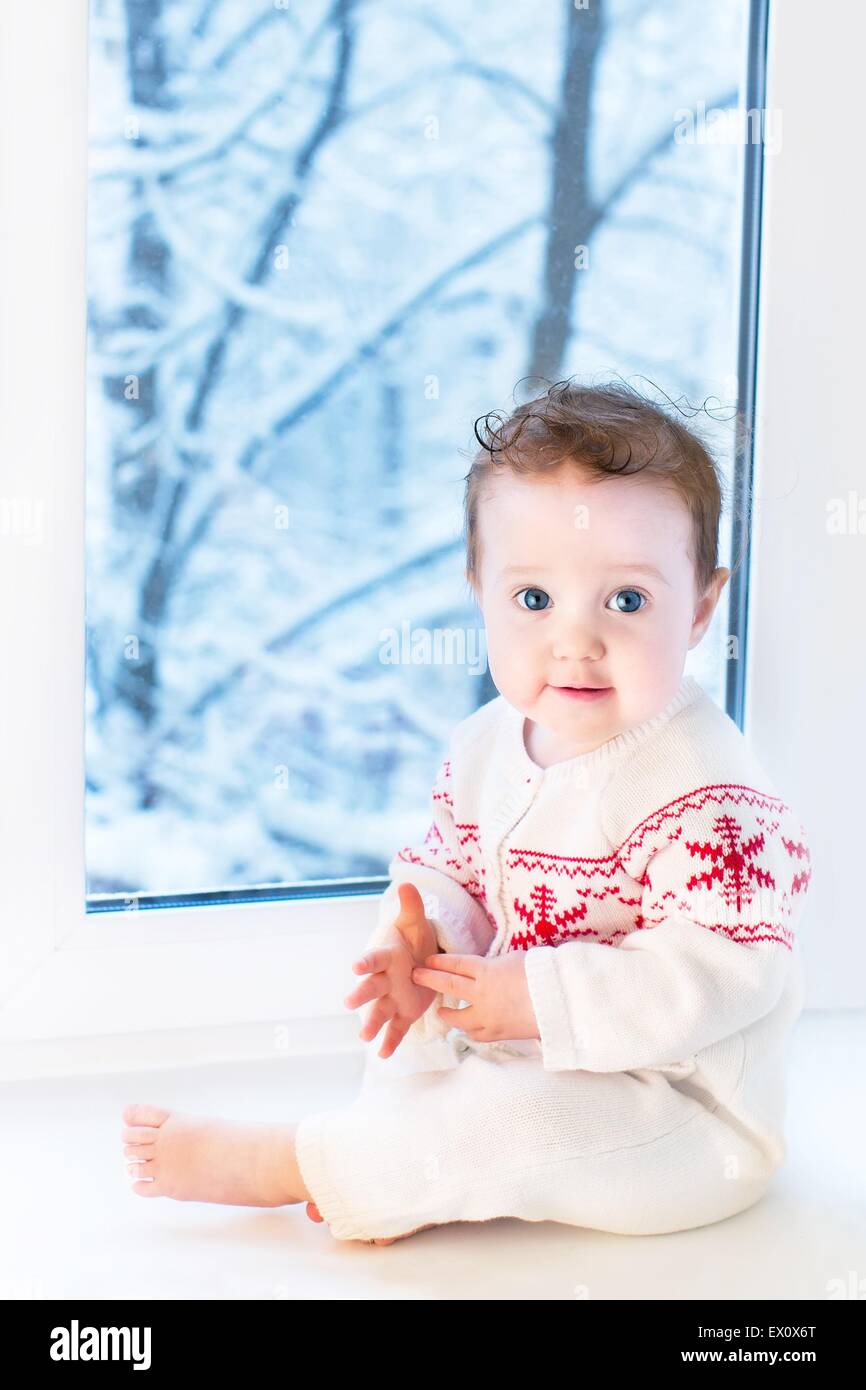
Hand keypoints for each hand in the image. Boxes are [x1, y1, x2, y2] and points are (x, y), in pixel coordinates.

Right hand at [343, 882, 441, 1059]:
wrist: (420, 957)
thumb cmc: (413, 937)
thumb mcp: (415, 921)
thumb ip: (411, 905)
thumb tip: (406, 883)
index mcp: (387, 955)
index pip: (374, 958)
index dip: (366, 961)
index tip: (356, 965)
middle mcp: (385, 979)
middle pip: (371, 987)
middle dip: (361, 995)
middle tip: (348, 1003)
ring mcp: (392, 997)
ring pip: (380, 1012)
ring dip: (372, 1024)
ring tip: (364, 1038)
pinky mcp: (404, 1012)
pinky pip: (397, 1029)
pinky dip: (391, 1042)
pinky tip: (384, 1055)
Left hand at [410, 951, 538, 1043]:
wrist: (559, 1003)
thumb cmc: (543, 975)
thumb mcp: (516, 959)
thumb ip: (496, 965)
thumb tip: (487, 968)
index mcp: (486, 971)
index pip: (456, 964)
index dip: (439, 962)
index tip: (427, 961)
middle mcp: (481, 994)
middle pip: (448, 985)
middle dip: (429, 980)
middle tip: (415, 977)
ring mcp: (487, 1016)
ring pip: (458, 1018)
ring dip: (448, 1014)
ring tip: (442, 1013)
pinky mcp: (498, 1033)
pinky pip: (477, 1034)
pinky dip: (470, 1030)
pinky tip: (468, 1028)